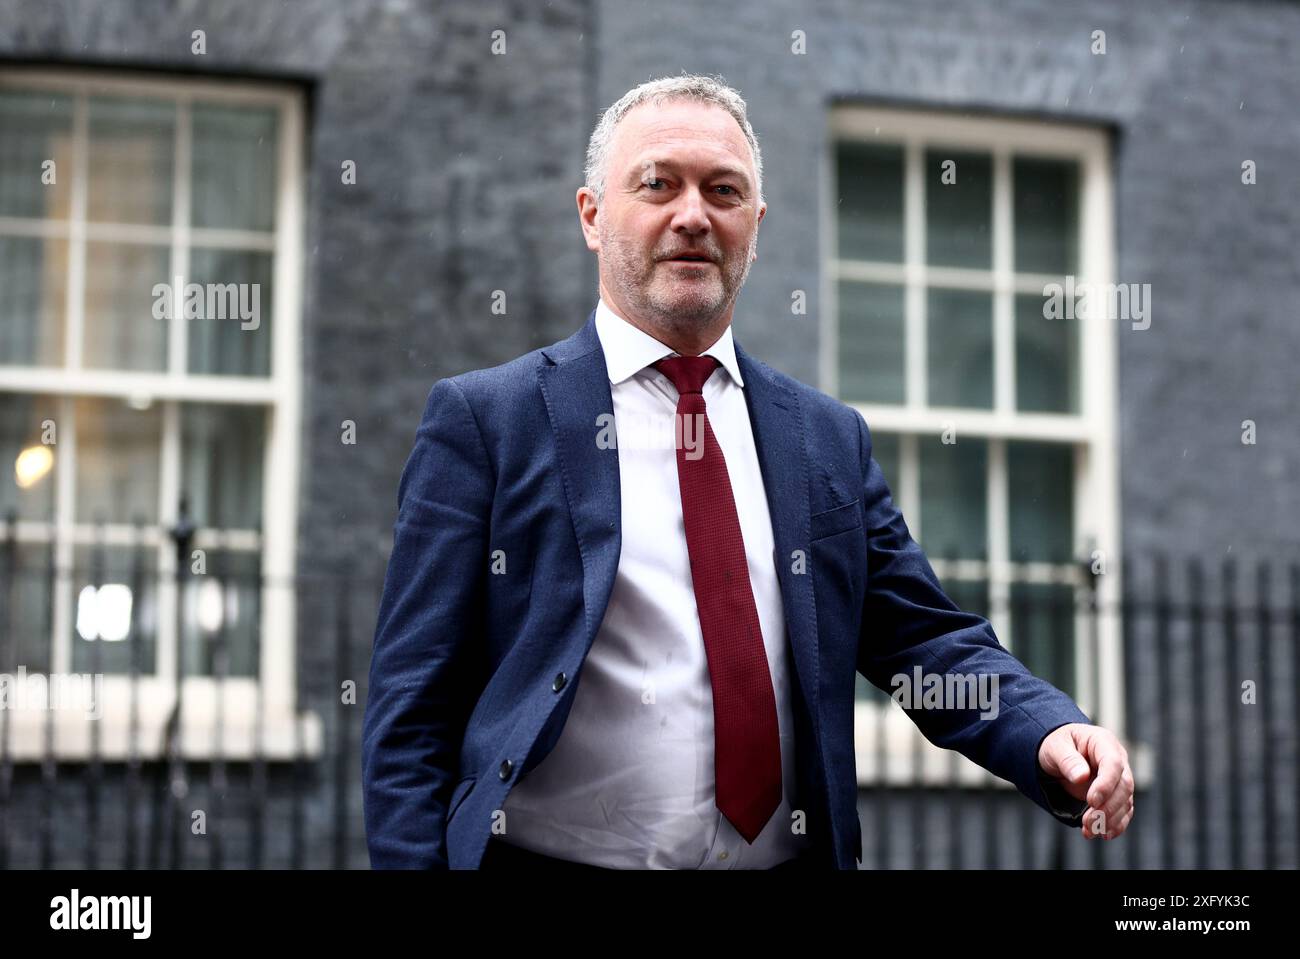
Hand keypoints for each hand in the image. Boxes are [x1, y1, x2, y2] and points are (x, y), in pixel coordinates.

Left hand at [1037, 722, 1133, 839]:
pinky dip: (1116, 824)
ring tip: (1089, 832)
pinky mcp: (1115, 794)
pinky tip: (1103, 834)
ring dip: (1110, 820)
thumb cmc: (1056, 744)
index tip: (1091, 801)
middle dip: (1108, 807)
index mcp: (1103, 742)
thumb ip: (1067, 760)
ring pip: (1125, 801)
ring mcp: (1118, 778)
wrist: (1057, 752)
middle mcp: (1117, 760)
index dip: (1105, 784)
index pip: (1113, 764)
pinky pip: (1123, 810)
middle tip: (1088, 822)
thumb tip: (1081, 777)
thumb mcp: (1054, 747)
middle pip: (1124, 786)